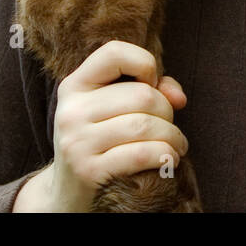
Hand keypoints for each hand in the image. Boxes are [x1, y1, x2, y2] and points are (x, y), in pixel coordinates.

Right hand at [14, 40, 188, 211]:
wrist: (68, 193)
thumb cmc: (101, 142)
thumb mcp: (113, 109)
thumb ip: (149, 89)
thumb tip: (178, 97)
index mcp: (74, 86)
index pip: (114, 52)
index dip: (144, 63)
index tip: (150, 84)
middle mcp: (71, 111)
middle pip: (142, 96)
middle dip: (166, 111)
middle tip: (168, 127)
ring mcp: (77, 142)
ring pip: (145, 125)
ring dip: (172, 136)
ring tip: (176, 145)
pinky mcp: (89, 171)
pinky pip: (142, 153)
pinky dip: (166, 155)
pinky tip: (169, 159)